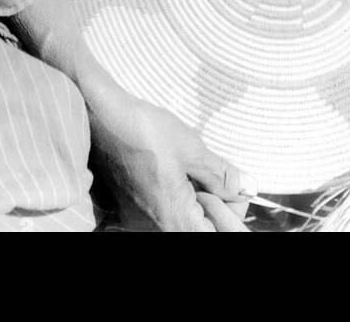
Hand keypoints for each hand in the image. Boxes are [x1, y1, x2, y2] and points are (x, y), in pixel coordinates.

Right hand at [87, 85, 253, 231]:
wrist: (102, 118)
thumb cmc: (144, 131)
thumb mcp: (192, 149)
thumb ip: (223, 176)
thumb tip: (248, 187)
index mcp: (175, 222)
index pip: (219, 232)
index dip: (231, 207)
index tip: (230, 183)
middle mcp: (156, 230)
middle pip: (202, 228)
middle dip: (214, 201)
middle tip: (206, 169)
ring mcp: (141, 224)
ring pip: (184, 220)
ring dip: (195, 198)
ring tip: (185, 167)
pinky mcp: (131, 213)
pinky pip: (165, 213)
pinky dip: (176, 196)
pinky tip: (170, 171)